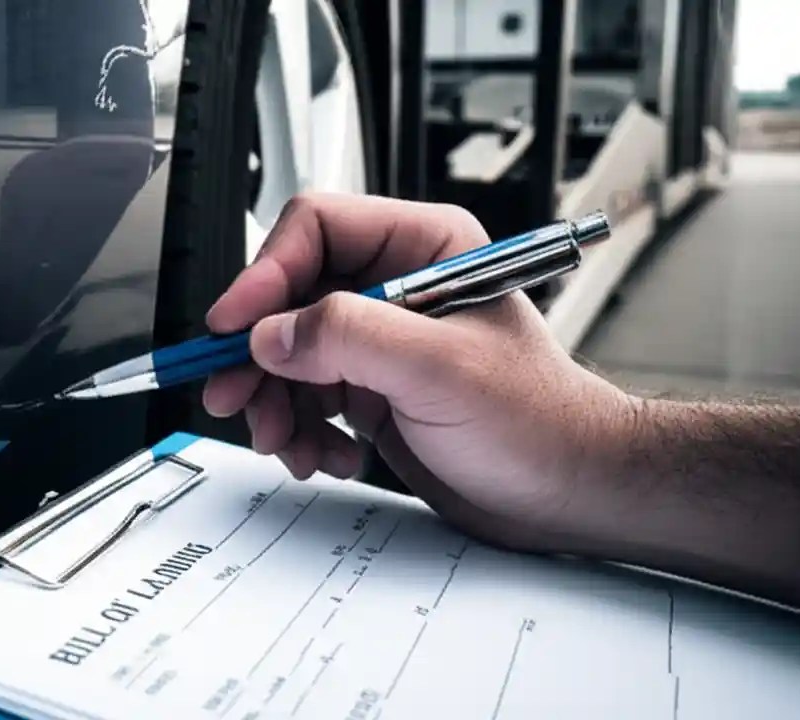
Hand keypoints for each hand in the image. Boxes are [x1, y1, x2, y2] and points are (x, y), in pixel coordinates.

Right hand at [201, 194, 633, 548]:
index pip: (314, 229)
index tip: (232, 327)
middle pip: (286, 297)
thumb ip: (348, 337)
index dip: (265, 275)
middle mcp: (393, 287)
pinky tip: (330, 456)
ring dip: (275, 404)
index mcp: (421, 247)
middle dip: (258, 355)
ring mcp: (377, 342)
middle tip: (234, 397)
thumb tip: (270, 334)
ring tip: (290, 444)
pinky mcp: (368, 390)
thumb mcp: (440, 370)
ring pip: (286, 354)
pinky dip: (301, 432)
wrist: (566, 492)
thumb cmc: (539, 421)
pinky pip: (302, 397)